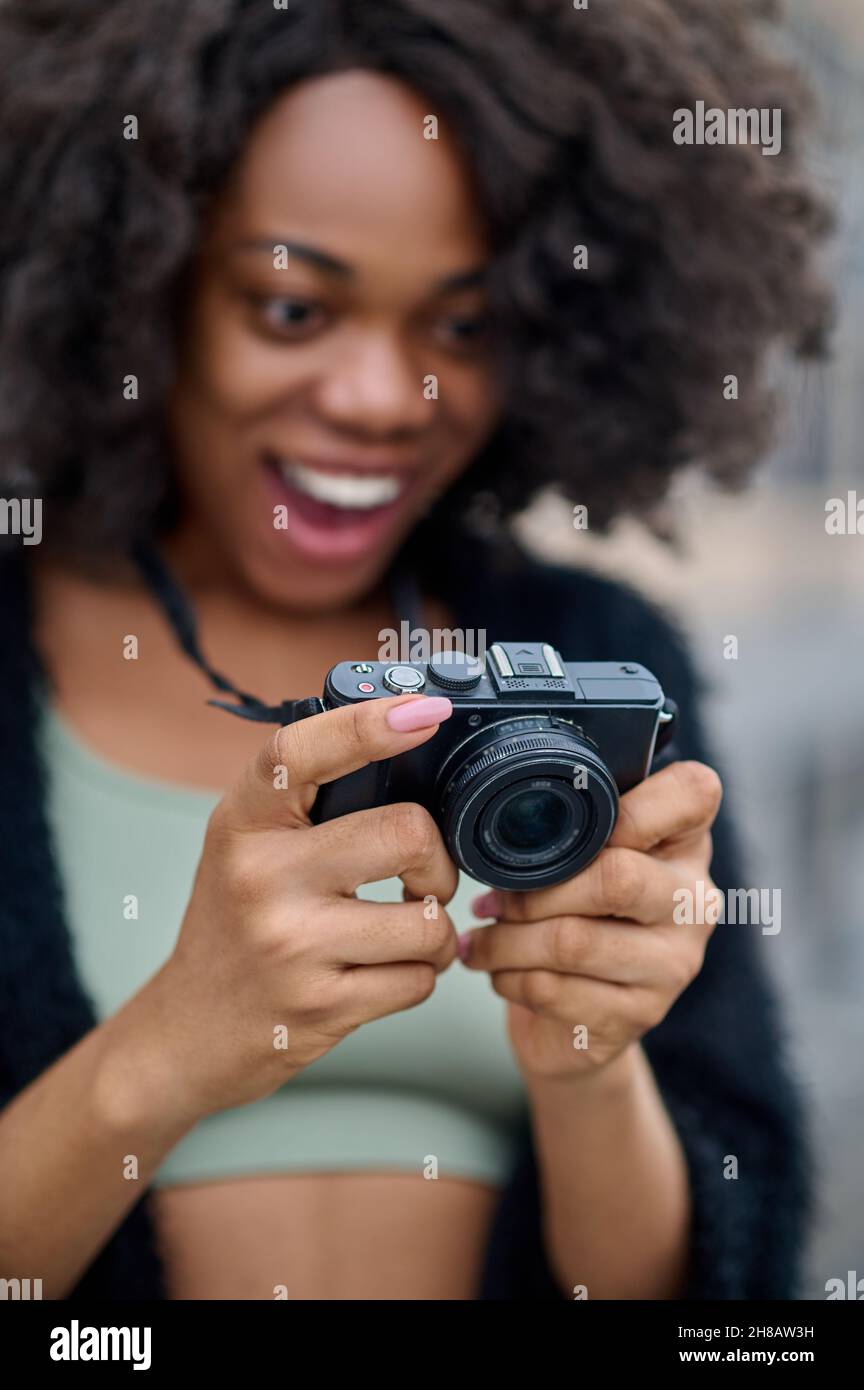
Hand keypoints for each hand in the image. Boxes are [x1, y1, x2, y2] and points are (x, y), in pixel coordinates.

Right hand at [143, 692, 458, 1121]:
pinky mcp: (323, 1007)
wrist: (188, 1031)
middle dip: (436, 860)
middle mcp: (262, 878)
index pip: (302, 752)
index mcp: (243, 823)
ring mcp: (293, 946)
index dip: (370, 724)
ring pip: (429, 919)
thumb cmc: (234, 924)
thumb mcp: (246, 846)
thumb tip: (405, 742)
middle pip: (406, 834)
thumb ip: (306, 802)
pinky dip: (418, 974)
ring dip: (435, 931)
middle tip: (420, 877)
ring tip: (401, 933)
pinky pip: (421, 978)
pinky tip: (381, 971)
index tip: (424, 712)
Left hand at [461, 760, 722, 1083]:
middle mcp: (694, 902)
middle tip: (491, 900)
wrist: (581, 1018)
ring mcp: (674, 964)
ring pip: (573, 942)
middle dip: (533, 891)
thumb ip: (574, 823)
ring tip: (479, 940)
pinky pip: (555, 991)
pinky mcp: (640, 1015)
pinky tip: (499, 973)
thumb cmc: (575, 915)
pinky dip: (509, 979)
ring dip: (505, 942)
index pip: (693, 793)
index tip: (568, 824)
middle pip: (615, 877)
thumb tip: (500, 803)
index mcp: (686, 843)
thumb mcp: (586, 859)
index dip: (632, 804)